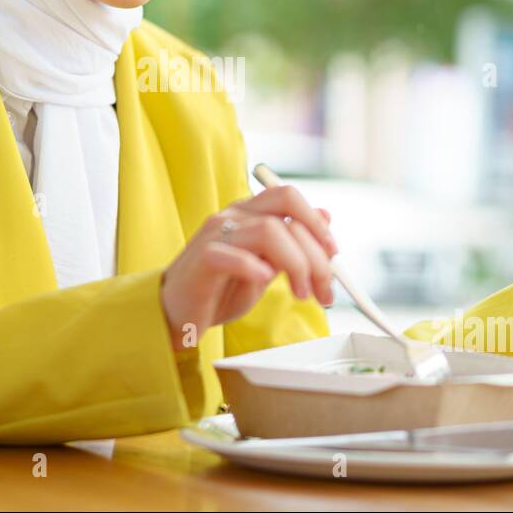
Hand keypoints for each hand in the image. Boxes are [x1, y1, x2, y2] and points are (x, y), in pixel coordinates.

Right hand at [160, 185, 337, 350]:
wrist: (178, 315)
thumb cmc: (220, 290)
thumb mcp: (266, 266)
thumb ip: (291, 244)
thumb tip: (326, 216)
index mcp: (248, 213)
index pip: (289, 198)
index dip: (317, 224)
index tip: (334, 256)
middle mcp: (232, 216)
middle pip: (285, 214)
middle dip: (316, 254)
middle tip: (325, 289)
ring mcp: (215, 235)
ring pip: (268, 231)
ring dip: (296, 264)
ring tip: (301, 293)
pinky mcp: (202, 259)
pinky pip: (232, 254)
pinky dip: (255, 267)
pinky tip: (264, 281)